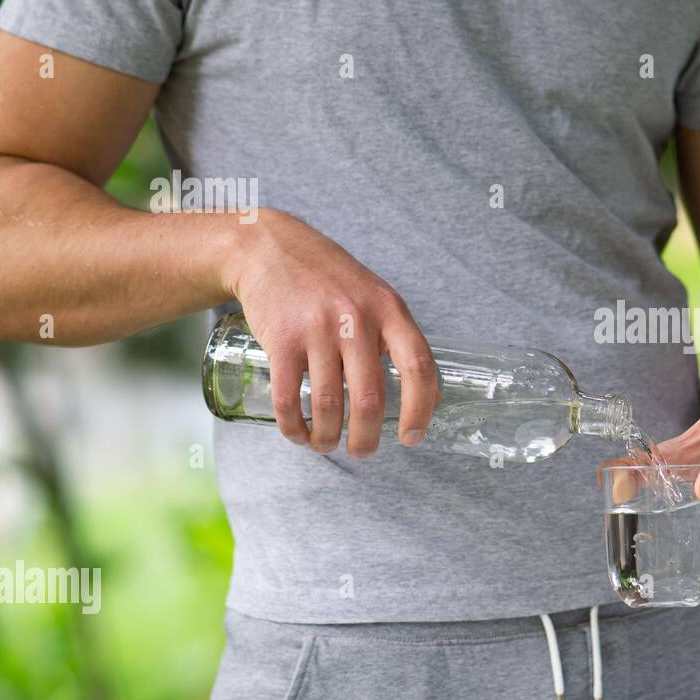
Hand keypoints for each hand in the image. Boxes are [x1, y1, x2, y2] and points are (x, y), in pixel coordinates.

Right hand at [222, 209, 438, 456]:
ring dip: (328, 437)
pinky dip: (294, 426)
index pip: (418, 366)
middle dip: (366, 438)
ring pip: (328, 404)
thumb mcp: (376, 296)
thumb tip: (430, 395)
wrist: (270, 248)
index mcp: (389, 310)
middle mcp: (356, 319)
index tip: (412, 436)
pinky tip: (298, 434)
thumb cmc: (330, 279)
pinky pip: (289, 397)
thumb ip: (400, 339)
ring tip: (327, 445)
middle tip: (363, 452)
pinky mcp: (280, 340)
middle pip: (370, 398)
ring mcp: (316, 329)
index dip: (421, 409)